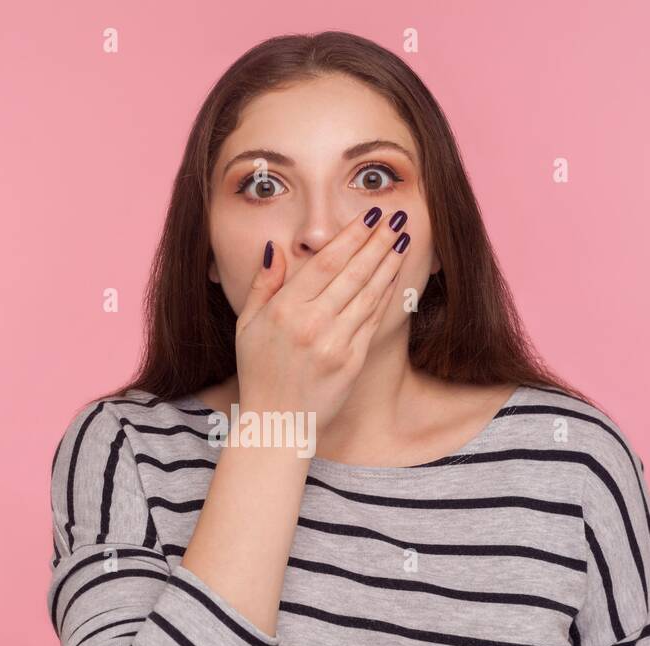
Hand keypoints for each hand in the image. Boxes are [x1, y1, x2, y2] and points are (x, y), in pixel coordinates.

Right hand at [233, 207, 408, 440]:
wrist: (277, 425)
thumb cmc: (259, 373)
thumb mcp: (247, 326)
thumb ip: (263, 285)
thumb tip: (275, 248)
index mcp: (284, 311)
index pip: (325, 264)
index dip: (351, 237)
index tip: (368, 217)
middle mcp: (312, 325)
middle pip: (353, 274)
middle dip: (377, 243)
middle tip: (395, 220)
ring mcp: (335, 345)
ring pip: (368, 295)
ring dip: (388, 265)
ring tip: (401, 241)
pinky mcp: (352, 362)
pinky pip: (372, 322)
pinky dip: (385, 297)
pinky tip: (394, 278)